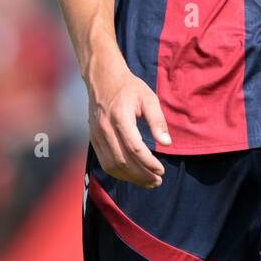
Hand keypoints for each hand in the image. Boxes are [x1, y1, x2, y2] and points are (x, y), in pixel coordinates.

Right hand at [87, 58, 171, 187]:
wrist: (103, 79)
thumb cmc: (129, 88)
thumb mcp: (148, 98)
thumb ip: (158, 121)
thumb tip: (167, 143)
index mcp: (120, 117)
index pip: (135, 148)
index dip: (149, 163)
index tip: (162, 170)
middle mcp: (105, 128)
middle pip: (123, 161)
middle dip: (141, 175)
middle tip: (157, 181)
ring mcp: (97, 135)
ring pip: (112, 166)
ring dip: (130, 178)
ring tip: (147, 182)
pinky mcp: (93, 139)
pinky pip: (105, 162)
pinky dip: (119, 173)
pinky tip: (132, 175)